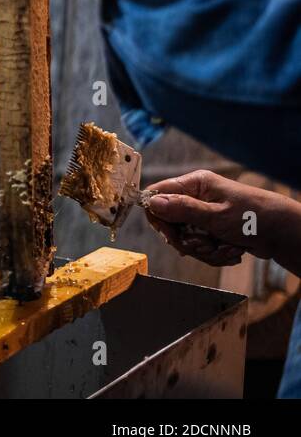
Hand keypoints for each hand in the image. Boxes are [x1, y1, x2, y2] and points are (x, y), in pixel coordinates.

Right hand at [144, 170, 300, 272]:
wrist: (284, 234)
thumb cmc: (254, 217)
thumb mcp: (215, 215)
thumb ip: (182, 209)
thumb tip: (152, 202)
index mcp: (195, 184)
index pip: (157, 195)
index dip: (159, 218)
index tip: (172, 236)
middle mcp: (196, 197)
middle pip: (170, 222)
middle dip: (188, 240)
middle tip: (205, 245)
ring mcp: (204, 214)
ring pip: (186, 238)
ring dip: (205, 250)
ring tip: (226, 248)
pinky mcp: (212, 229)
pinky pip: (200, 246)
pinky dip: (214, 253)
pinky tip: (231, 251)